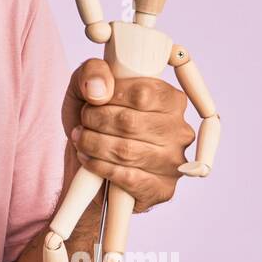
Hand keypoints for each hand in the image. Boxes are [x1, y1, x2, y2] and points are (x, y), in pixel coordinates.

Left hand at [61, 58, 195, 212]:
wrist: (89, 165)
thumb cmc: (96, 123)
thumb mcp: (86, 88)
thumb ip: (92, 72)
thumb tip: (98, 90)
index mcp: (171, 100)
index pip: (142, 93)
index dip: (110, 96)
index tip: (94, 100)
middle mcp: (179, 131)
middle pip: (131, 123)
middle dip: (96, 120)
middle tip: (84, 121)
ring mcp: (174, 163)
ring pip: (126, 151)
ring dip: (93, 143)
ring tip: (81, 139)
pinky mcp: (162, 189)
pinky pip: (127, 177)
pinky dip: (99, 166)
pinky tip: (88, 159)